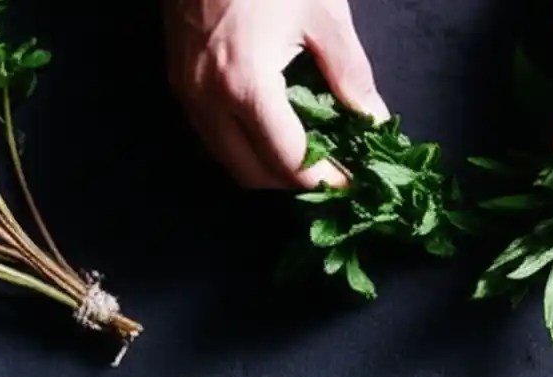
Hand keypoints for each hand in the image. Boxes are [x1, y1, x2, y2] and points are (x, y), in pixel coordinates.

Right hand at [165, 0, 388, 188]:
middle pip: (253, 174)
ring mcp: (186, 91)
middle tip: (334, 172)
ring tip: (310, 155)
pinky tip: (276, 129)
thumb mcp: (322, 15)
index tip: (354, 183)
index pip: (289, 161)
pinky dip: (244, 145)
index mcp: (245, 84)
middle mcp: (207, 99)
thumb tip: (374, 120)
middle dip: (296, 183)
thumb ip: (350, 75)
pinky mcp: (178, 80)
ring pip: (227, 160)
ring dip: (268, 168)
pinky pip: (211, 135)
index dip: (326, 180)